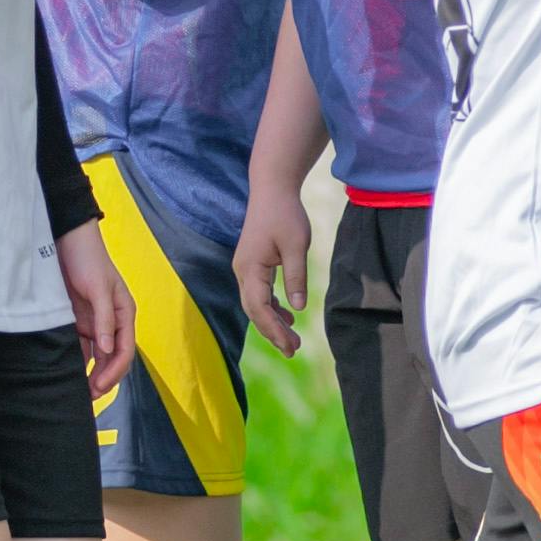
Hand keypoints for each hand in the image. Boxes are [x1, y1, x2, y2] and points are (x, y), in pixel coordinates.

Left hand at [58, 222, 134, 397]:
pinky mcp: (76, 320)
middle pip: (111, 358)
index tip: (100, 387)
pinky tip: (66, 373)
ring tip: (77, 393)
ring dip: (89, 374)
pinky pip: (78, 346)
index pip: (124, 350)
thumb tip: (108, 349)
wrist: (66, 239)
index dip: (114, 371)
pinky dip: (75, 360)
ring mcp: (94, 322)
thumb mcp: (99, 287)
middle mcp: (111, 321)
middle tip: (87, 398)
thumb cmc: (88, 258)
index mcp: (124, 314)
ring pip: (96, 355)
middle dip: (103, 379)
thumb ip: (104, 318)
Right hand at [233, 178, 310, 357]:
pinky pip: (258, 293)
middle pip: (254, 310)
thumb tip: (298, 308)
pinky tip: (286, 316)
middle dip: (272, 332)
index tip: (292, 345)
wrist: (271, 190)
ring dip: (271, 323)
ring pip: (254, 304)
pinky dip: (270, 308)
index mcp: (250, 268)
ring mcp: (244, 268)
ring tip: (291, 340)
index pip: (259, 307)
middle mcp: (242, 271)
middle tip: (293, 351)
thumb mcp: (296, 246)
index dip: (274, 329)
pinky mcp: (251, 264)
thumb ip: (296, 277)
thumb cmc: (285, 214)